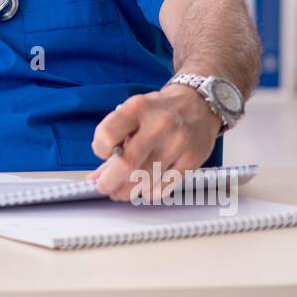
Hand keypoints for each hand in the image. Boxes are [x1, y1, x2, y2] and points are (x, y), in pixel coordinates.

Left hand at [89, 84, 221, 200]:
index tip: (101, 154)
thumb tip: (96, 176)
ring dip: (128, 191)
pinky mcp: (192, 159)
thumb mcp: (133, 113)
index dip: (99, 149)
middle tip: (105, 186)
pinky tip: (144, 189)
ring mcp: (178, 143)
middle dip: (109, 182)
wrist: (199, 104)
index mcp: (138, 108)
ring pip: (145, 180)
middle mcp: (159, 125)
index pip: (108, 134)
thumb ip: (114, 141)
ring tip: (121, 191)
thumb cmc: (161, 110)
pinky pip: (165, 186)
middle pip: (126, 163)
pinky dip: (150, 192)